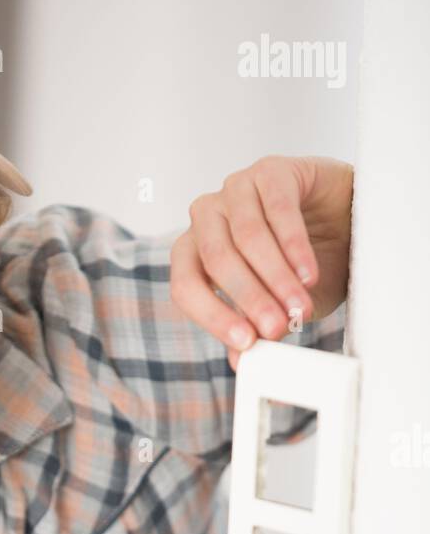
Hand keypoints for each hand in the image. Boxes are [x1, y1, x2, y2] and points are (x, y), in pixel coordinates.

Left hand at [170, 155, 353, 369]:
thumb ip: (256, 328)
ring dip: (275, 277)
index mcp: (195, 251)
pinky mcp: (271, 171)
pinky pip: (278, 209)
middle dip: (249, 299)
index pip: (185, 285)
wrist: (346, 226)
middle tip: (277, 328)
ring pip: (247, 236)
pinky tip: (309, 274)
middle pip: (217, 260)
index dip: (212, 317)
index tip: (245, 343)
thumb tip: (240, 362)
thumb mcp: (279, 307)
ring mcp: (236, 189)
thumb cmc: (304, 267)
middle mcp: (208, 217)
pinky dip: (294, 247)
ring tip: (301, 307)